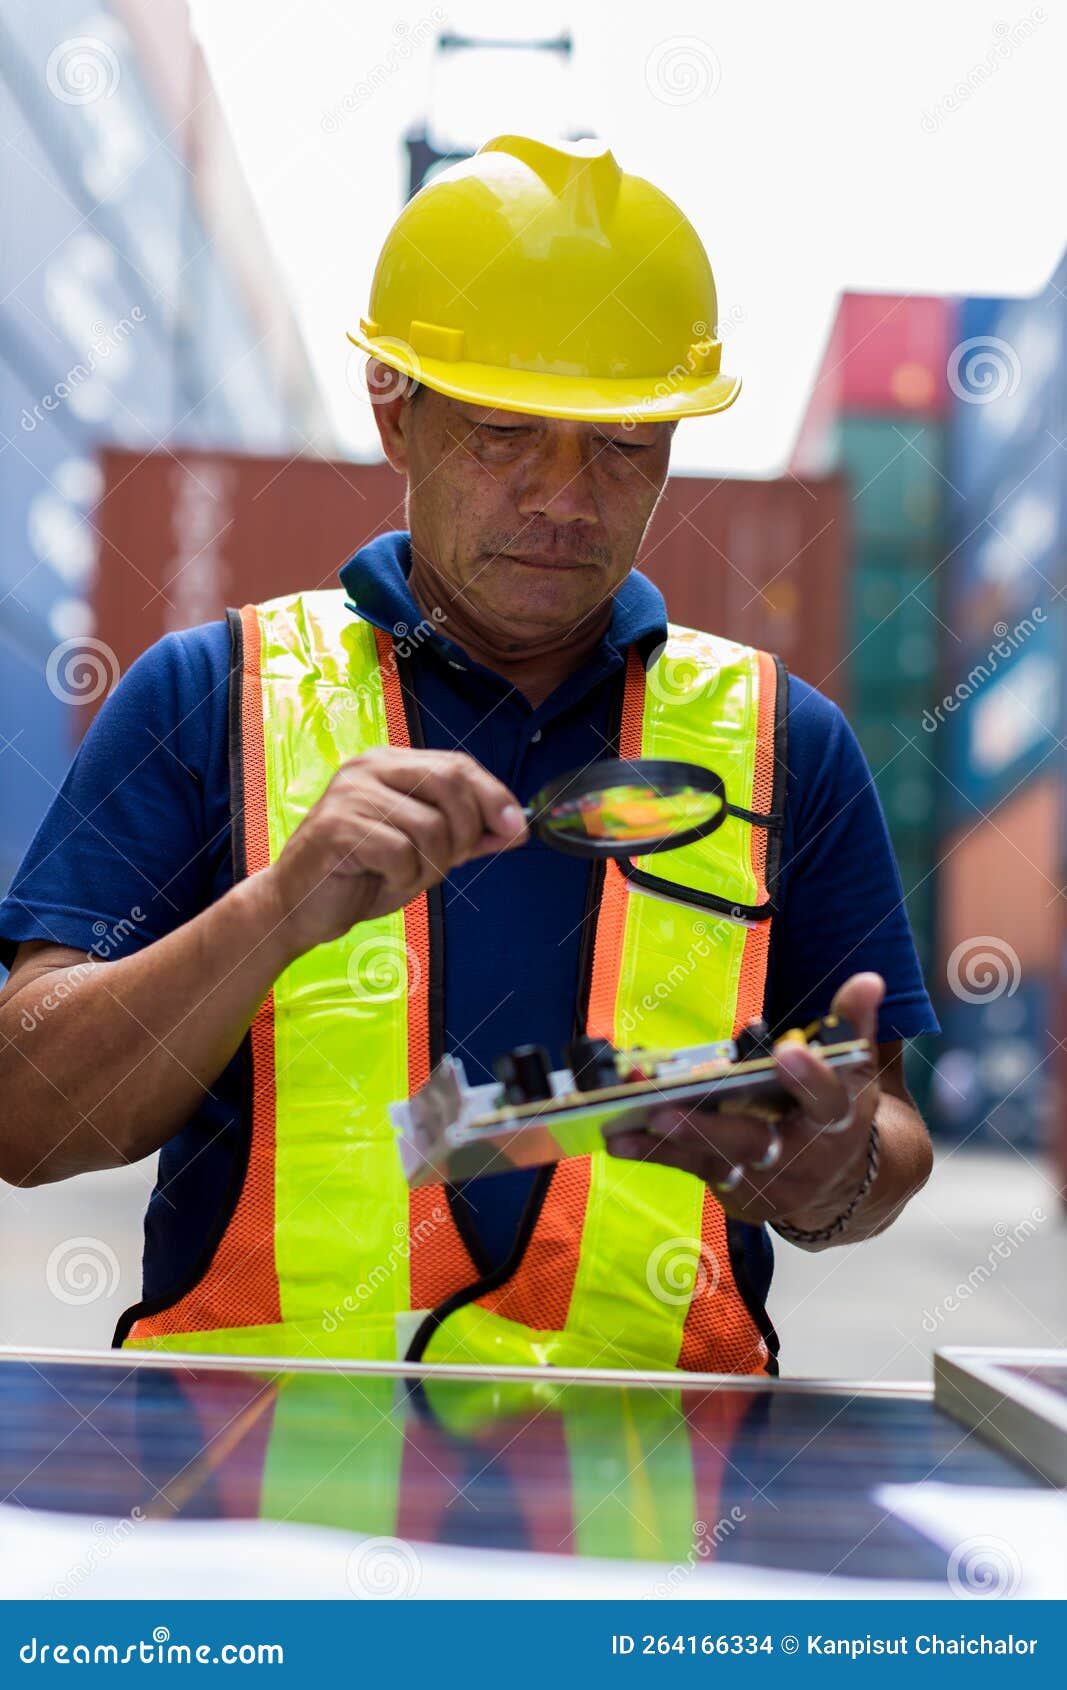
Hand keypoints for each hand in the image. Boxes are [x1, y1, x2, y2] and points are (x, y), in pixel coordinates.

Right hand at [259, 747, 526, 958]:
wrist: (297, 909)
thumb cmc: (362, 876)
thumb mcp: (425, 854)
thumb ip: (466, 837)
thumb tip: (517, 827)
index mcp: (391, 764)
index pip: (458, 765)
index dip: (494, 797)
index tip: (518, 829)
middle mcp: (369, 768)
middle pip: (451, 783)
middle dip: (465, 832)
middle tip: (447, 863)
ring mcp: (351, 793)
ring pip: (430, 826)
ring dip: (428, 865)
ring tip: (400, 875)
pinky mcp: (338, 827)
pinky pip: (401, 853)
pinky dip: (401, 879)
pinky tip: (379, 881)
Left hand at [608, 973, 884, 1229]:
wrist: (843, 1181)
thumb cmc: (837, 1109)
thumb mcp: (853, 1068)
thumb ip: (852, 1024)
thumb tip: (868, 980)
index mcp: (840, 1120)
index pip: (829, 1098)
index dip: (811, 1076)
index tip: (788, 1051)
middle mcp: (805, 1160)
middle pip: (755, 1143)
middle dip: (708, 1127)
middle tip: (664, 1108)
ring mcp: (769, 1185)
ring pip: (715, 1161)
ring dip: (667, 1141)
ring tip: (626, 1122)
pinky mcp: (738, 1196)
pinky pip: (694, 1172)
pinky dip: (657, 1154)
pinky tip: (617, 1139)